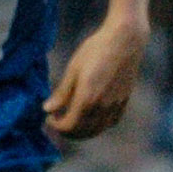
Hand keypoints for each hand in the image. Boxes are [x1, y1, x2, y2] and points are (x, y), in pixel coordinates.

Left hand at [46, 16, 146, 140]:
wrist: (125, 39)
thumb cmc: (95, 50)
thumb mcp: (73, 69)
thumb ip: (62, 93)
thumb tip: (47, 109)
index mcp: (87, 98)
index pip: (69, 126)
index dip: (56, 126)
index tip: (49, 117)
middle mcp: (103, 106)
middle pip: (83, 132)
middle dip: (68, 131)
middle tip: (58, 122)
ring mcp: (116, 104)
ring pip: (98, 129)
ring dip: (83, 131)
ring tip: (72, 121)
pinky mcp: (125, 99)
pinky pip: (111, 122)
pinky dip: (99, 125)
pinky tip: (91, 117)